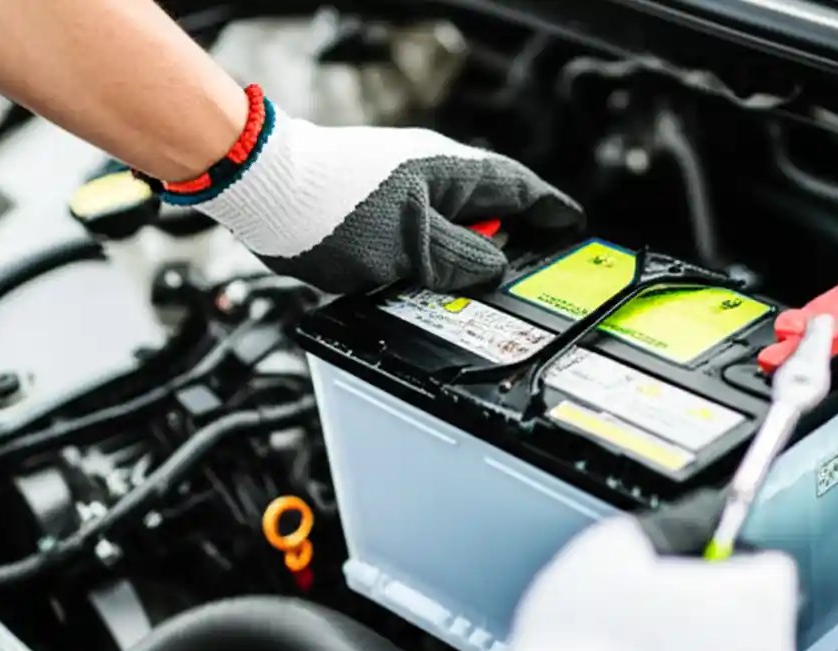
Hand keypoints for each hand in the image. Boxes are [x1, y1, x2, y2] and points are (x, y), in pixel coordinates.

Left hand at [189, 107, 582, 293]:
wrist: (262, 192)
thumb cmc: (332, 211)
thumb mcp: (413, 250)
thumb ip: (461, 260)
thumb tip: (494, 267)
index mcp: (453, 172)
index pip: (522, 190)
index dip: (553, 212)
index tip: (575, 228)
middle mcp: (431, 173)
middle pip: (490, 206)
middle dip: (513, 237)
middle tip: (533, 271)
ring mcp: (401, 186)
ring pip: (452, 223)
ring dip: (467, 253)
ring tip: (475, 290)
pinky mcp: (373, 204)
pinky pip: (420, 232)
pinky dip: (433, 257)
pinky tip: (424, 282)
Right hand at [468, 516, 798, 650]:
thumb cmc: (593, 649)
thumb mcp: (613, 548)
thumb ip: (670, 524)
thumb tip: (689, 521)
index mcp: (755, 604)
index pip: (770, 562)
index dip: (726, 553)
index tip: (692, 555)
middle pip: (750, 616)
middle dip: (707, 605)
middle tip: (651, 602)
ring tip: (632, 650)